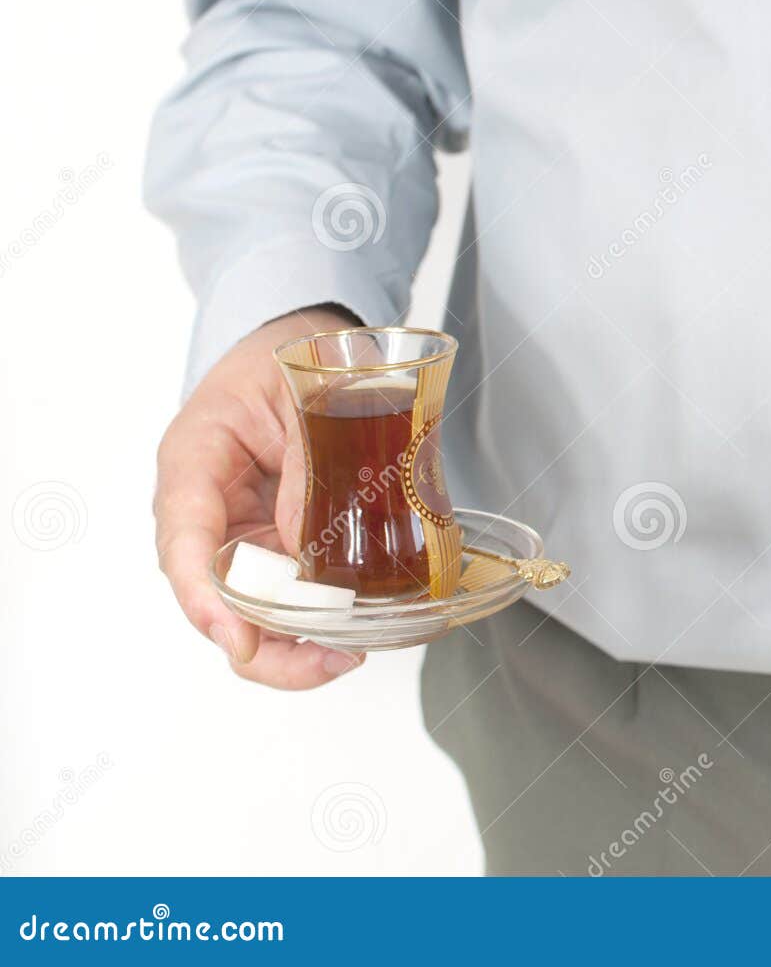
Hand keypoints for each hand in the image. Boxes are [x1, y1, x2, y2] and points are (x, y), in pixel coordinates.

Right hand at [155, 305, 363, 688]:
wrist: (300, 347)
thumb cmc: (285, 361)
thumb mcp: (303, 392)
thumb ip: (308, 461)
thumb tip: (309, 540)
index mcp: (193, 464)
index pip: (183, 541)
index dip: (206, 598)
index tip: (236, 635)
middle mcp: (208, 512)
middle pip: (211, 599)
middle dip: (260, 644)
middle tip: (323, 660)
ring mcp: (241, 534)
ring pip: (247, 611)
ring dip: (291, 645)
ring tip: (346, 653)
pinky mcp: (276, 545)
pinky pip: (284, 596)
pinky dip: (312, 623)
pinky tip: (349, 633)